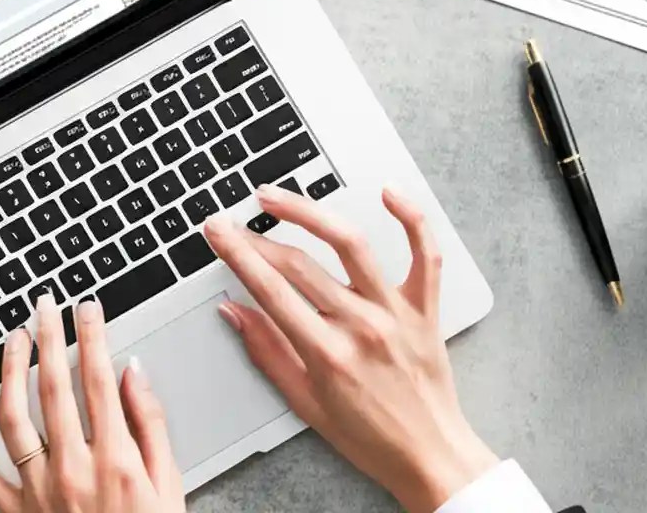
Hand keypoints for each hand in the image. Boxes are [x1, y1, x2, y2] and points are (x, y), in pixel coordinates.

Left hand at [0, 297, 184, 512]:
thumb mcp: (169, 483)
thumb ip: (151, 425)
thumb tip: (133, 373)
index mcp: (114, 460)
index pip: (97, 381)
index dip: (91, 336)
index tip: (87, 308)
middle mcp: (70, 469)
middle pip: (53, 387)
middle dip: (49, 336)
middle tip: (45, 304)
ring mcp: (36, 489)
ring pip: (11, 417)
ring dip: (10, 369)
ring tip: (15, 337)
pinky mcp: (12, 509)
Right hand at [206, 184, 497, 512]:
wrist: (429, 454)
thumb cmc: (368, 436)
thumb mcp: (304, 403)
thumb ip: (268, 352)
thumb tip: (233, 311)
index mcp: (327, 354)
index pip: (270, 290)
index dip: (237, 254)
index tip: (217, 231)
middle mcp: (362, 326)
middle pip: (300, 264)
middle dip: (258, 237)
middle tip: (233, 220)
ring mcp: (396, 312)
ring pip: (351, 244)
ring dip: (310, 213)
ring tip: (278, 197)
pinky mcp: (425, 307)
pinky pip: (425, 254)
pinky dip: (412, 218)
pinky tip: (388, 191)